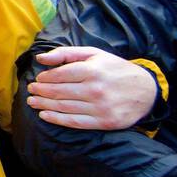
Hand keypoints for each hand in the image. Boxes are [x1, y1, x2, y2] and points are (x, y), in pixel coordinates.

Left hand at [28, 46, 159, 130]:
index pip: (59, 75)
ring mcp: (100, 107)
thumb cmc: (115, 70)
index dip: (45, 78)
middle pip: (59, 92)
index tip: (37, 79)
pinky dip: (56, 119)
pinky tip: (44, 115)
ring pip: (63, 107)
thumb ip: (66, 53)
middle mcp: (95, 89)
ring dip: (43, 105)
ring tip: (32, 102)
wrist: (146, 91)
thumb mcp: (94, 54)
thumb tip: (40, 58)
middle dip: (41, 91)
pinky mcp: (104, 122)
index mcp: (92, 70)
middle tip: (30, 91)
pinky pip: (74, 122)